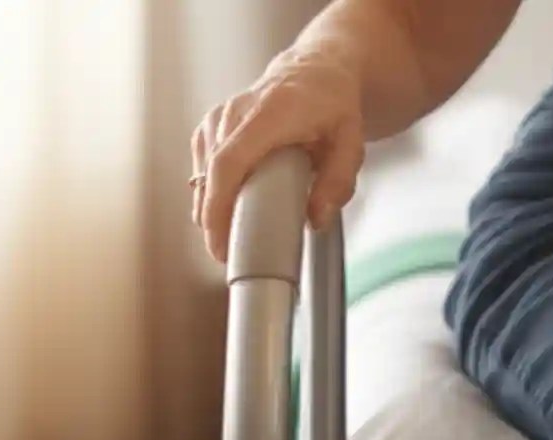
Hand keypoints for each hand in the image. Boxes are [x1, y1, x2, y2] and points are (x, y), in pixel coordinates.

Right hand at [190, 44, 364, 262]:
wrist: (314, 71)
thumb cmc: (331, 105)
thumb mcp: (352, 141)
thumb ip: (338, 181)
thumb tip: (316, 219)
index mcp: (269, 113)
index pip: (229, 162)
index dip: (218, 206)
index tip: (219, 241)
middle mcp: (235, 112)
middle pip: (209, 175)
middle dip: (213, 222)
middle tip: (229, 255)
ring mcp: (217, 118)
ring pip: (201, 176)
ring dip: (211, 211)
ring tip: (233, 235)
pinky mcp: (209, 128)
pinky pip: (201, 170)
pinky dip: (210, 194)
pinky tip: (230, 208)